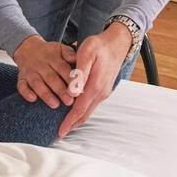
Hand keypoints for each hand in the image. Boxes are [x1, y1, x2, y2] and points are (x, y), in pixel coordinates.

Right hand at [13, 35, 76, 107]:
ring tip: (55, 104)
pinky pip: (21, 86)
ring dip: (46, 94)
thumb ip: (70, 55)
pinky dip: (26, 93)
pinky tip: (33, 99)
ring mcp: (30, 72)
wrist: (28, 48)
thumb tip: (80, 63)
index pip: (62, 68)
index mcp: (53, 57)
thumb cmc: (50, 53)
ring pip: (37, 83)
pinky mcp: (21, 78)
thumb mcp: (61, 48)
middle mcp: (40, 64)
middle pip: (51, 78)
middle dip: (60, 90)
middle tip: (69, 101)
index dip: (70, 79)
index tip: (78, 89)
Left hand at [58, 22, 130, 137]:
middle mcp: (101, 92)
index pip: (79, 109)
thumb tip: (73, 91)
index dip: (69, 121)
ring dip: (77, 120)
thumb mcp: (86, 53)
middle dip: (72, 125)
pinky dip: (82, 111)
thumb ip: (79, 72)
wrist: (117, 43)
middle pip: (84, 114)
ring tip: (65, 126)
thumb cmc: (99, 46)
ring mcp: (103, 92)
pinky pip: (91, 105)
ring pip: (89, 111)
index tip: (60, 131)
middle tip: (59, 133)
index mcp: (95, 85)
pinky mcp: (103, 89)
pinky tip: (75, 112)